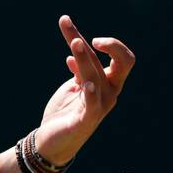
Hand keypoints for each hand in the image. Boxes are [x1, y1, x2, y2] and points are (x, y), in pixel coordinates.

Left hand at [33, 15, 135, 165]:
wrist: (52, 141)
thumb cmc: (65, 113)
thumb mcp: (73, 86)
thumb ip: (78, 69)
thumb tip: (75, 50)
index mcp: (108, 83)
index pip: (119, 57)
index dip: (110, 43)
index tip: (76, 32)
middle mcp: (109, 92)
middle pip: (117, 63)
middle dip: (108, 45)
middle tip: (83, 34)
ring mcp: (100, 106)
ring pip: (96, 75)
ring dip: (85, 58)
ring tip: (74, 42)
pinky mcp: (86, 120)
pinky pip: (92, 104)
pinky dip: (91, 92)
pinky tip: (86, 84)